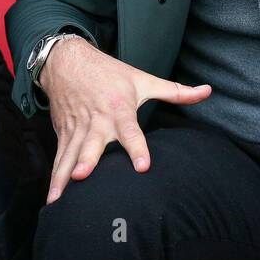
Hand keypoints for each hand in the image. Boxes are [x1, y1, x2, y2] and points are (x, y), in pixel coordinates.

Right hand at [39, 36, 210, 203]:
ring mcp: (78, 128)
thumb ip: (176, 91)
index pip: (131, 131)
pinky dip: (54, 176)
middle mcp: (97, 121)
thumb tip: (207, 92)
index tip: (142, 166)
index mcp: (119, 109)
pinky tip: (52, 198)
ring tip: (58, 198)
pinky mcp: (64, 134)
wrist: (67, 61)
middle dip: (86, 160)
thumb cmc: (110, 72)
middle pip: (92, 143)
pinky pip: (59, 157)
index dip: (137, 148)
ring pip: (70, 154)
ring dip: (64, 175)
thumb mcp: (143, 79)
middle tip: (82, 176)